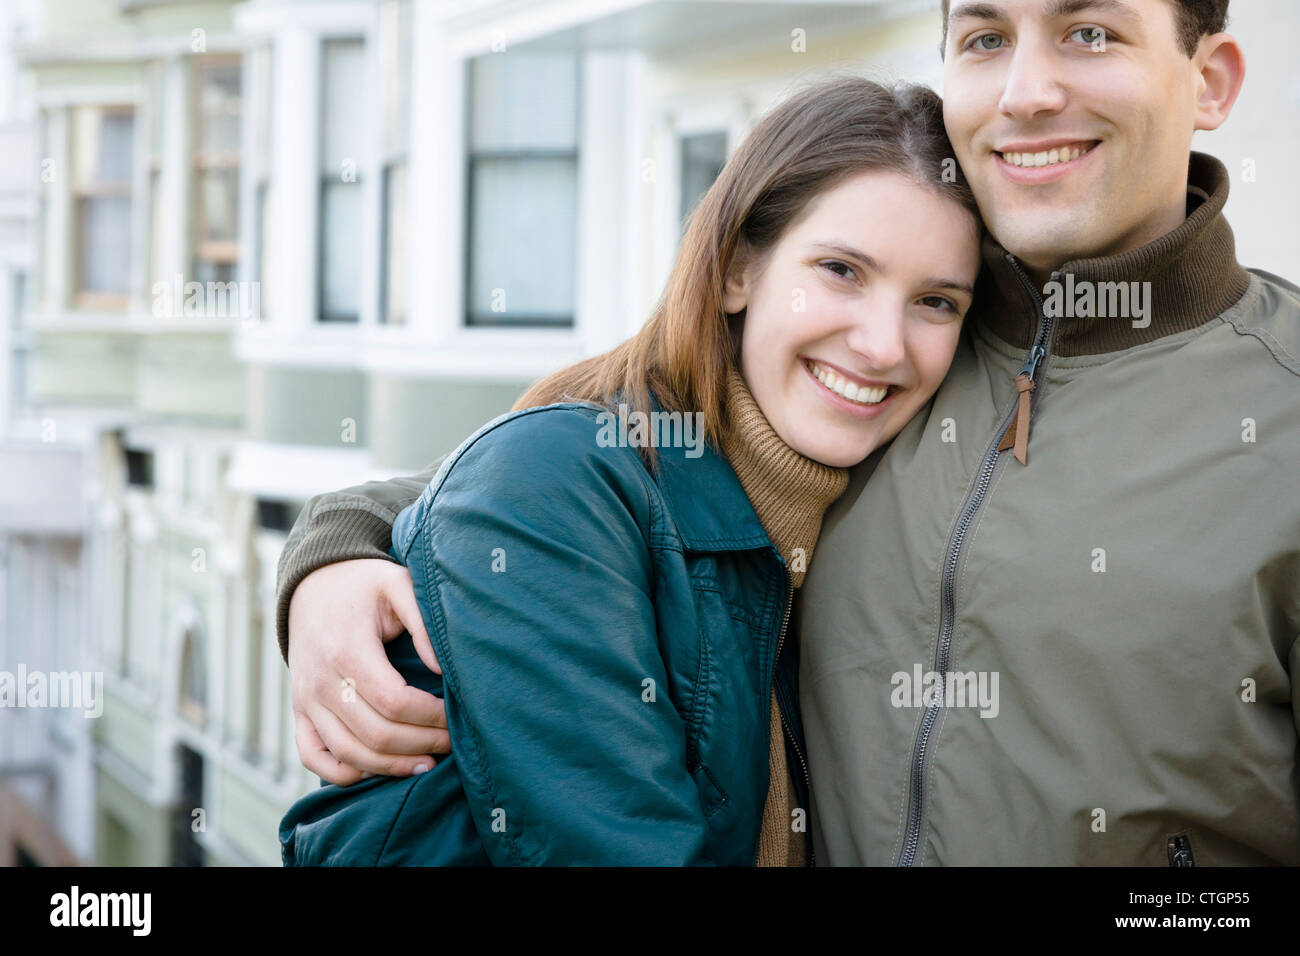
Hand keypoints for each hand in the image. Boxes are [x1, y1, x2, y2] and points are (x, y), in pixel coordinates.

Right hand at [288, 558, 448, 784]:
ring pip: (348, 754)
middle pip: (376, 735)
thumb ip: (423, 622)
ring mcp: (305, 700)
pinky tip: (376, 770)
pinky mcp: (298, 710)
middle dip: (421, 744)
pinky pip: (313, 756)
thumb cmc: (363, 585)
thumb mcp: (397, 584)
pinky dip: (343, 773)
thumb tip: (441, 669)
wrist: (312, 584)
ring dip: (391, 767)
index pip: (395, 703)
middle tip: (450, 743)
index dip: (431, 718)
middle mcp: (321, 682)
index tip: (455, 716)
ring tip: (426, 763)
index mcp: (347, 651)